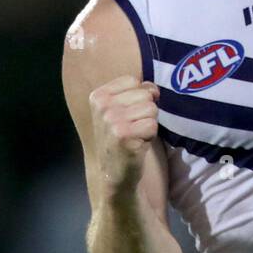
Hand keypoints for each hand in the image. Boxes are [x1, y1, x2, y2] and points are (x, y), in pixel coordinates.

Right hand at [88, 76, 160, 193]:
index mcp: (98, 96)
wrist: (113, 172)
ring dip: (148, 124)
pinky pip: (152, 125)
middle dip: (145, 112)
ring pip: (151, 109)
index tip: (129, 114)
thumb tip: (153, 89)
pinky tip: (138, 143)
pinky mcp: (123, 135)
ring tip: (135, 135)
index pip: (134, 81)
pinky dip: (150, 136)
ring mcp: (111, 120)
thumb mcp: (120, 109)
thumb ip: (135, 92)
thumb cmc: (121, 137)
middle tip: (133, 128)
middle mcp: (103, 106)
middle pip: (145, 94)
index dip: (139, 97)